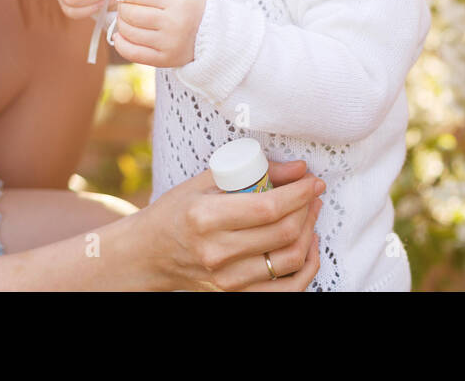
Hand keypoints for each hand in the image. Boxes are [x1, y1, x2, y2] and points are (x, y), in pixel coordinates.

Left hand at [109, 0, 205, 67]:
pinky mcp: (165, 60)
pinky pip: (133, 53)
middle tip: (125, 6)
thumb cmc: (191, 9)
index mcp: (179, 1)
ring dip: (121, 24)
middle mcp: (175, 23)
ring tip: (126, 20)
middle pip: (131, 14)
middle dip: (122, 8)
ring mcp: (170, 43)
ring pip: (129, 33)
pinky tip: (120, 37)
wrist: (215, 35)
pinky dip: (121, 44)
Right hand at [145, 160, 324, 290]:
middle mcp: (216, 252)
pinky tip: (308, 247)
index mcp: (205, 217)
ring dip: (310, 234)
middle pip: (283, 233)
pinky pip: (287, 290)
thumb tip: (299, 169)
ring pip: (290, 261)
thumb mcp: (206, 181)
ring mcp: (227, 279)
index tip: (313, 181)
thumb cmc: (178, 211)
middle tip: (313, 193)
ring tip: (310, 214)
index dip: (299, 193)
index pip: (267, 208)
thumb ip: (254, 171)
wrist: (150, 253)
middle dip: (307, 209)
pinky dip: (306, 268)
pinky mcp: (235, 295)